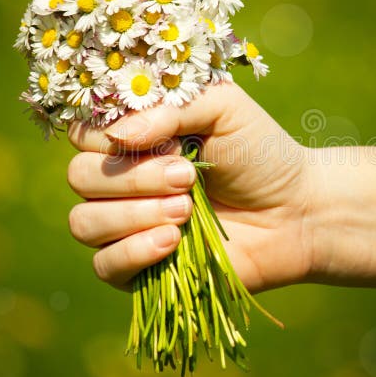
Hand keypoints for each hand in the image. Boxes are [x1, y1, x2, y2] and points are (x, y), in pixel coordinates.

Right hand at [66, 82, 315, 291]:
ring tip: (188, 209)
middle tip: (186, 176)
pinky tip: (172, 242)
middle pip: (80, 178)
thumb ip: (169, 110)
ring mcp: (125, 227)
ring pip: (84, 222)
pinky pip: (104, 266)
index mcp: (133, 140)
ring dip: (134, 214)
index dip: (110, 137)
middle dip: (134, 177)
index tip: (168, 139)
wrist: (296, 211)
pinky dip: (133, 251)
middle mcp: (120, 182)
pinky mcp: (138, 269)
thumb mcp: (223, 107)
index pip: (82, 134)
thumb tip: (116, 137)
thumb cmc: (260, 153)